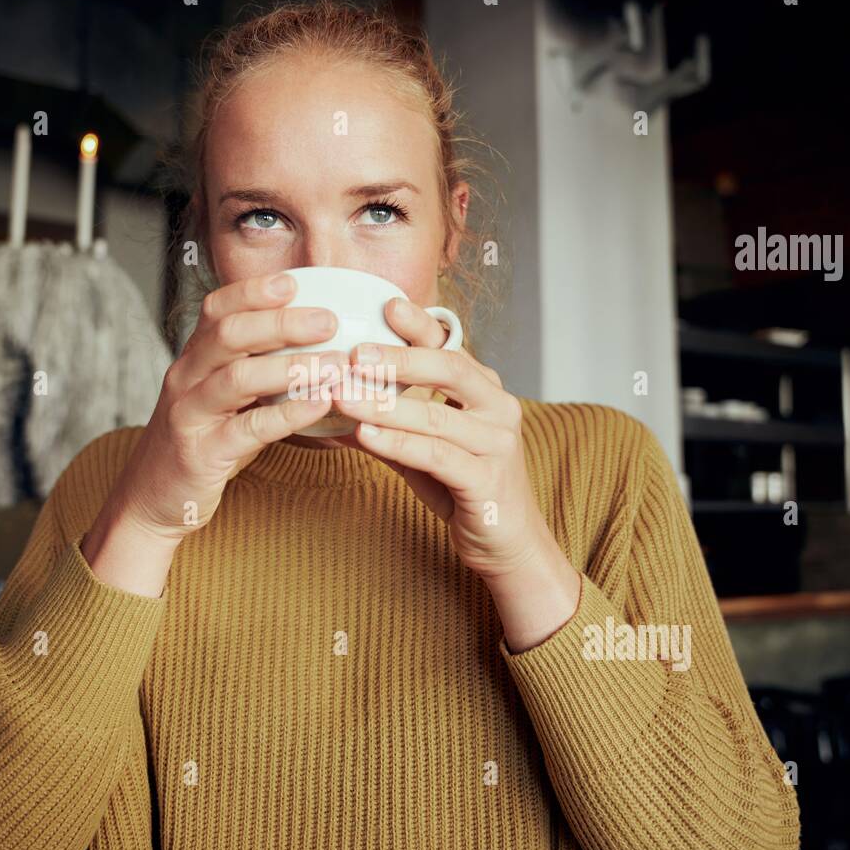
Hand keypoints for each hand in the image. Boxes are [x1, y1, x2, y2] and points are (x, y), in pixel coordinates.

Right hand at [83, 272, 343, 590]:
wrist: (153, 500)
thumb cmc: (201, 444)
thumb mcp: (223, 399)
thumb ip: (256, 370)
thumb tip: (318, 346)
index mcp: (193, 360)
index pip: (217, 309)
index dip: (253, 291)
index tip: (295, 282)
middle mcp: (186, 379)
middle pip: (230, 334)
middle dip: (282, 322)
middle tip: (329, 320)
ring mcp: (191, 415)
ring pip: (238, 377)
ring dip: (292, 366)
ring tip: (335, 364)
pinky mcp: (203, 453)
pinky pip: (248, 428)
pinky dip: (288, 414)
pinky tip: (320, 405)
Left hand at [333, 298, 581, 645]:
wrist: (509, 545)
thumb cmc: (465, 489)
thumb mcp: (424, 448)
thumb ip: (391, 422)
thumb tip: (339, 397)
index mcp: (485, 391)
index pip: (451, 347)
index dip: (420, 326)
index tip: (387, 304)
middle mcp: (498, 409)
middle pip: (449, 370)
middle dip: (398, 359)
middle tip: (353, 353)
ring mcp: (498, 445)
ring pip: (436, 416)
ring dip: (383, 405)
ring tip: (342, 396)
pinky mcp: (488, 481)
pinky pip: (438, 456)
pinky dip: (398, 443)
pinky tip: (364, 435)